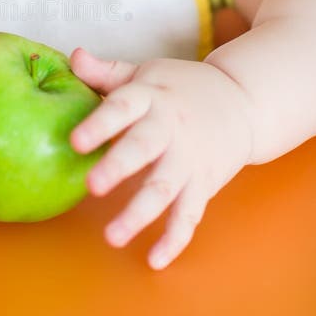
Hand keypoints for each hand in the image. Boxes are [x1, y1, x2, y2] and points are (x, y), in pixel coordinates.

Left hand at [69, 49, 253, 268]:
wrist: (242, 102)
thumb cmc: (178, 89)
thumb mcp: (145, 74)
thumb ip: (107, 72)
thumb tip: (73, 56)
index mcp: (150, 98)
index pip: (122, 108)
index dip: (99, 124)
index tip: (75, 141)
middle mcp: (170, 128)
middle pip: (144, 148)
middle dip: (119, 167)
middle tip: (91, 186)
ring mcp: (189, 159)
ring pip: (165, 189)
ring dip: (139, 214)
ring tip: (111, 237)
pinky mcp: (203, 184)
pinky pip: (189, 216)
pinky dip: (174, 240)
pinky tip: (153, 260)